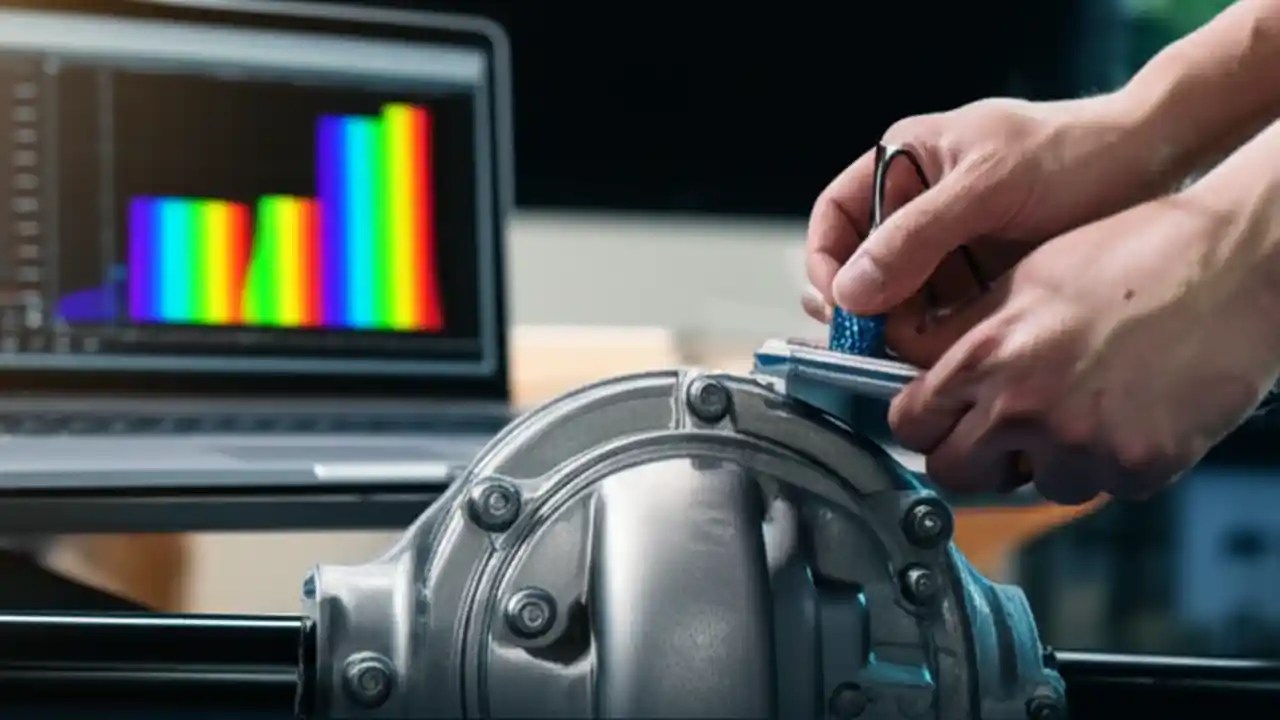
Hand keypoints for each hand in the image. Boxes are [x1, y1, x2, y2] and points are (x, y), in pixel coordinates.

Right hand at [804, 95, 1178, 365]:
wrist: (1151, 164)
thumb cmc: (1073, 152)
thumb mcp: (989, 187)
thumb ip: (916, 236)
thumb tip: (850, 290)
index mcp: (902, 164)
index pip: (834, 220)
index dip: (826, 266)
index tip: (840, 308)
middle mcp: (915, 208)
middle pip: (860, 271)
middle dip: (866, 309)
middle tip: (881, 343)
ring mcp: (946, 247)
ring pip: (898, 301)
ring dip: (905, 331)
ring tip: (928, 352)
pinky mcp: (976, 280)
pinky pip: (940, 317)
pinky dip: (941, 339)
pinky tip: (957, 351)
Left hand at [888, 192, 1279, 503]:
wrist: (1241, 263)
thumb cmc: (1139, 254)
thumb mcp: (1027, 275)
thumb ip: (964, 328)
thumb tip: (916, 362)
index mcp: (985, 355)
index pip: (910, 423)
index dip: (924, 422)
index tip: (938, 419)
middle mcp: (1024, 408)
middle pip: (954, 473)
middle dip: (972, 456)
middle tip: (1002, 430)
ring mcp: (1082, 444)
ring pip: (1033, 486)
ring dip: (1049, 460)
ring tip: (1087, 403)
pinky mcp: (1138, 468)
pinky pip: (1102, 487)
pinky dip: (1110, 461)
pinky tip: (1130, 410)